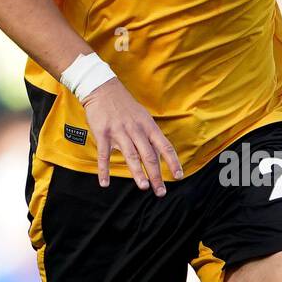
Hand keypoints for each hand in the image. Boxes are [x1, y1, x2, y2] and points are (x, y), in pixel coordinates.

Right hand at [83, 79, 183, 193]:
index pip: (165, 146)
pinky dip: (104, 170)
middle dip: (157, 175)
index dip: (173, 162)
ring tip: (144, 186)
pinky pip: (104, 155)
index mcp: (148, 126)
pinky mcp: (103, 134)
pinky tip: (105, 183)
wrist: (103, 89)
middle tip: (161, 192)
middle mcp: (136, 130)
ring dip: (138, 173)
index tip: (178, 177)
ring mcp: (119, 132)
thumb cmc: (125, 105)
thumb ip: (150, 135)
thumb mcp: (143, 117)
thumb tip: (160, 153)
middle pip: (149, 155)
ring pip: (131, 156)